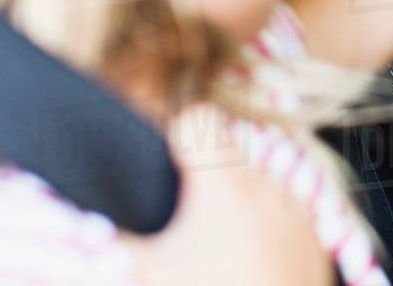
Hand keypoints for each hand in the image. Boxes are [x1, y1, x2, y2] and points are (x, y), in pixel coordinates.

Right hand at [120, 107, 328, 284]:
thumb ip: (105, 241)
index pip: (199, 121)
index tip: (163, 167)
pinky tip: (247, 265)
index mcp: (225, 185)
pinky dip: (268, 230)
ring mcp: (298, 216)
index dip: (176, 139)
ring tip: (215, 250)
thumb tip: (75, 218)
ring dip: (238, 205)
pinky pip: (287, 218)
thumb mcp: (144, 274)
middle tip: (182, 221)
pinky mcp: (317, 245)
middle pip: (229, 155)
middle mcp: (268, 189)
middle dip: (204, 179)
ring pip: (262, 186)